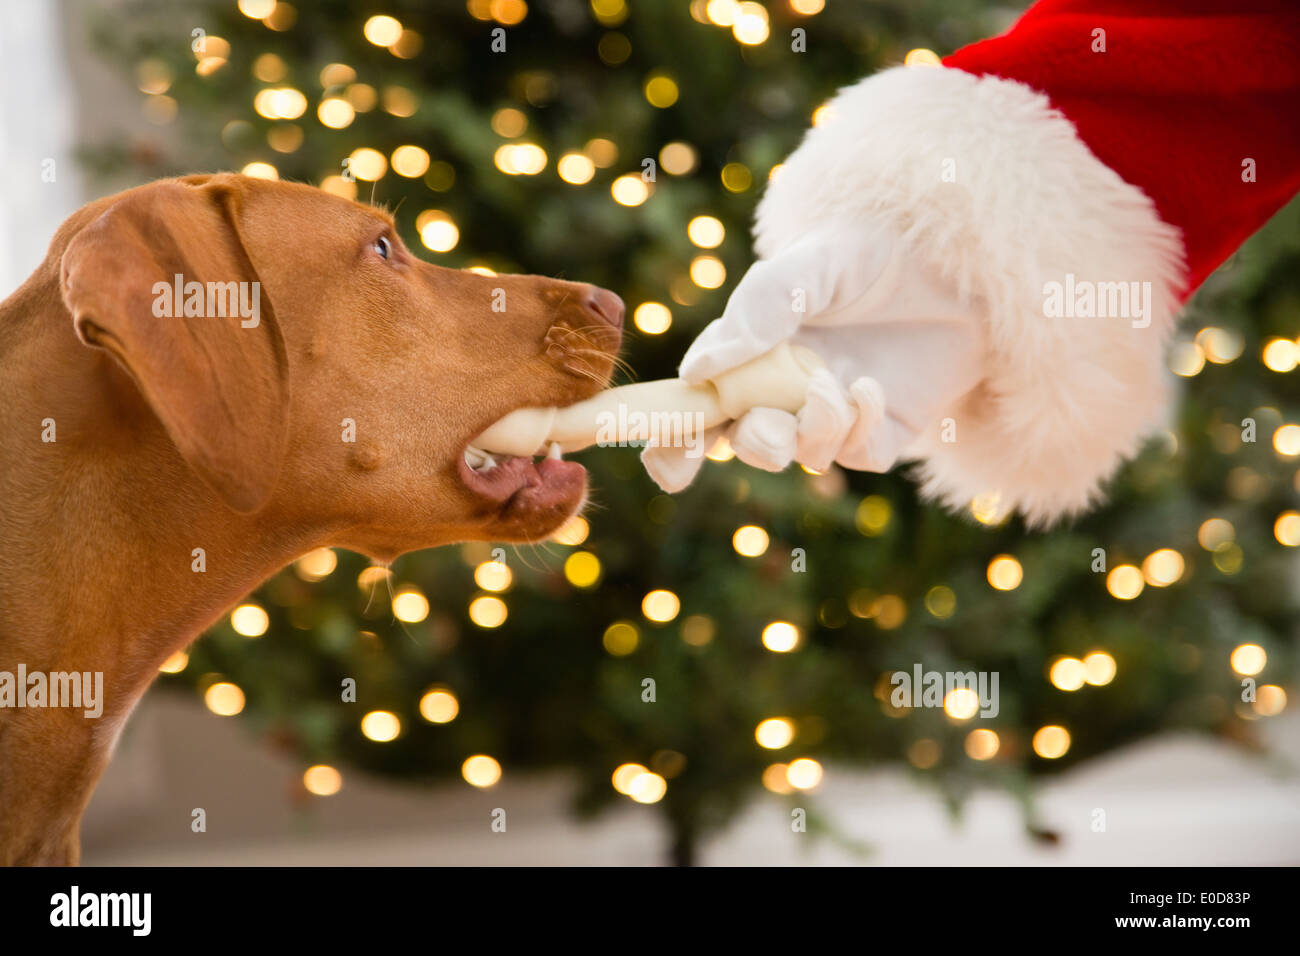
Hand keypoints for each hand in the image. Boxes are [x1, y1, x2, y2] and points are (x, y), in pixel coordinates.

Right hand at [642, 223, 983, 491]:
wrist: (955, 255)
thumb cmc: (871, 251)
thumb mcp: (808, 265)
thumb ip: (757, 312)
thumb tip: (697, 370)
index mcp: (752, 355)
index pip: (702, 409)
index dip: (676, 442)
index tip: (671, 458)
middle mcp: (788, 391)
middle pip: (749, 443)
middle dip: (752, 446)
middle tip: (767, 426)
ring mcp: (836, 413)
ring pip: (805, 455)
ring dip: (811, 432)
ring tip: (833, 387)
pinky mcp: (885, 427)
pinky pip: (860, 454)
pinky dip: (857, 430)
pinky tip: (868, 387)